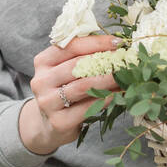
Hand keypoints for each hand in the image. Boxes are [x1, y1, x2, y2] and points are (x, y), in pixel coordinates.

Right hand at [20, 34, 121, 154]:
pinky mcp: (58, 121)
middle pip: (77, 65)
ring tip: (125, 74)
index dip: (96, 42)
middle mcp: (41, 80)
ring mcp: (48, 102)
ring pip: (83, 86)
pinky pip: (86, 108)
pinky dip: (104, 99)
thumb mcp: (64, 71)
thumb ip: (81, 57)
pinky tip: (117, 94)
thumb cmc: (62, 92)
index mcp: (42, 61)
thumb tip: (114, 46)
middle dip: (105, 60)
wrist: (47, 125)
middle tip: (126, 58)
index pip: (71, 46)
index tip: (118, 42)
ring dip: (108, 79)